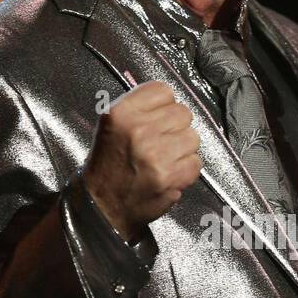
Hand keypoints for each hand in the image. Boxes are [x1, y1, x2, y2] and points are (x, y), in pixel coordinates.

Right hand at [82, 81, 200, 241]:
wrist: (101, 206)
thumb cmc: (108, 166)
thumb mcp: (111, 126)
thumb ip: (139, 109)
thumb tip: (170, 100)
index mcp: (121, 113)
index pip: (162, 91)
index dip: (164, 105)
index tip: (158, 117)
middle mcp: (139, 130)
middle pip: (182, 113)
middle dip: (176, 127)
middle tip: (162, 141)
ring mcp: (156, 154)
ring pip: (193, 137)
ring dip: (183, 149)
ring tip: (164, 158)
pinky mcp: (169, 176)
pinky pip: (195, 162)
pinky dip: (186, 169)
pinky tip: (169, 173)